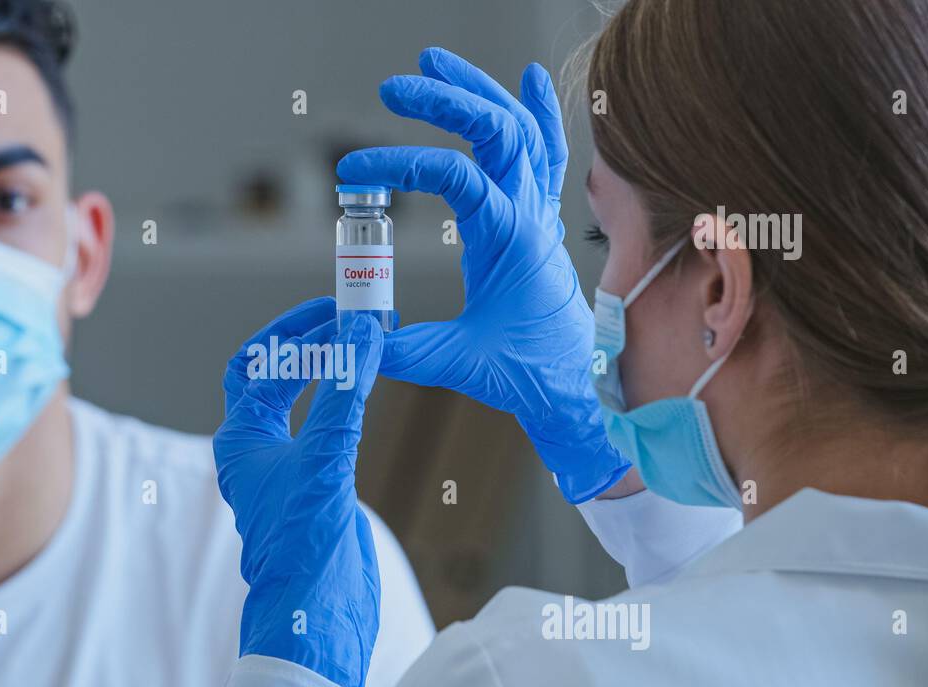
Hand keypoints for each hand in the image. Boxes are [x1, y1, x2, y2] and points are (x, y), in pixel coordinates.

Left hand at [213, 298, 382, 686]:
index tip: (334, 312)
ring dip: (331, 369)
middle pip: (276, 376)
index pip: (259, 364)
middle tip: (354, 320)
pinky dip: (345, 399)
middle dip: (312, 344)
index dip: (293, 333)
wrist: (317, 611)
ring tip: (366, 342)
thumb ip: (342, 393)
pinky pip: (327, 425)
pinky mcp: (316, 483)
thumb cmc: (303, 545)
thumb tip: (360, 333)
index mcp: (240, 440)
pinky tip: (369, 386)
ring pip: (304, 399)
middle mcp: (256, 449)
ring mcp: (286, 466)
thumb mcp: (324, 459)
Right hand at [338, 47, 628, 502]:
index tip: (351, 174)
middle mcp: (530, 213)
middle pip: (497, 130)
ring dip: (480, 90)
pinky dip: (538, 112)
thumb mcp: (460, 363)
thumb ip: (407, 352)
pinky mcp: (539, 219)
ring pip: (520, 129)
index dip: (401, 164)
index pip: (455, 176)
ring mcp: (539, 211)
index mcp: (510, 238)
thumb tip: (355, 344)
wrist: (576, 383)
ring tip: (437, 62)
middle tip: (395, 86)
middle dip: (446, 99)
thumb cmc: (526, 372)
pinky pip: (547, 151)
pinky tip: (529, 79)